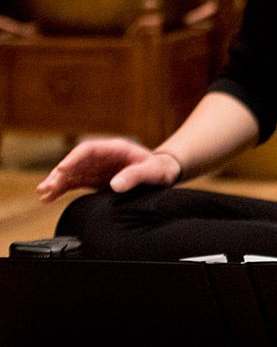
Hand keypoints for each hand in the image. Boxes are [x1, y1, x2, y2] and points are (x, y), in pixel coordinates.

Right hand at [36, 138, 181, 202]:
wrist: (162, 174)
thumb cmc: (159, 169)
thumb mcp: (152, 172)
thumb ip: (136, 176)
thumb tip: (115, 185)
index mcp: (114, 148)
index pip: (88, 149)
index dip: (73, 159)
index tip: (62, 169)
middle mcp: (102, 156)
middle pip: (76, 161)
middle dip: (60, 173)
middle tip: (47, 187)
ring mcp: (97, 167)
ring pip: (72, 172)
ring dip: (57, 182)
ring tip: (43, 194)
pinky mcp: (95, 179)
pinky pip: (75, 182)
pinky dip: (62, 189)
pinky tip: (49, 198)